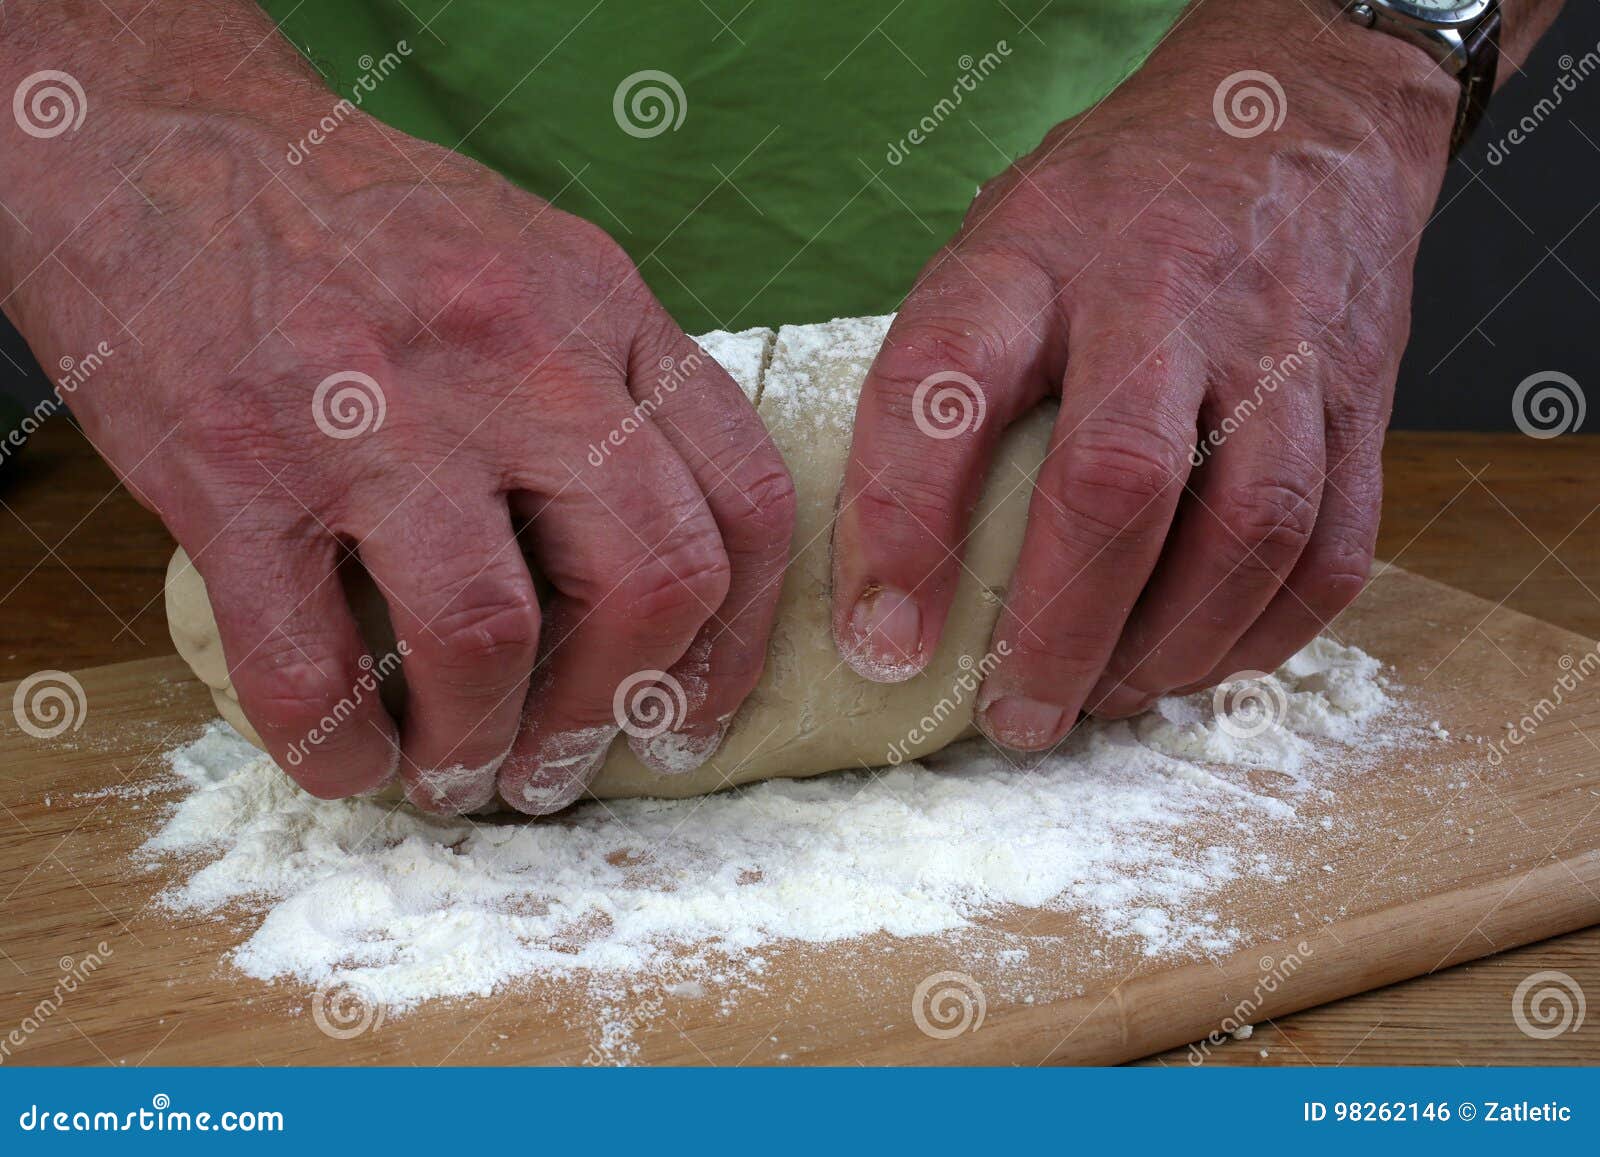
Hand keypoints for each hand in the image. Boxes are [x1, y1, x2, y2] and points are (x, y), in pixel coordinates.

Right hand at [4, 78, 793, 812]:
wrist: (165, 146)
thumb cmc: (364, 224)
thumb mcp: (535, 260)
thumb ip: (615, 385)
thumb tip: (663, 569)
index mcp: (605, 309)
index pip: (746, 500)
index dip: (739, 643)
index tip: (693, 717)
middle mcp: (516, 359)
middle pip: (652, 578)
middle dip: (620, 707)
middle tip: (564, 763)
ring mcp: (377, 415)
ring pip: (488, 636)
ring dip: (478, 743)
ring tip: (454, 772)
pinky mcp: (240, 473)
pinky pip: (310, 666)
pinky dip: (339, 749)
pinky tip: (348, 758)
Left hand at [831, 0, 1456, 748]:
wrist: (1289, 119)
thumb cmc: (1104, 218)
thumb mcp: (990, 251)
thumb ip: (945, 383)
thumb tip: (887, 574)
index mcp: (1029, 261)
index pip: (945, 387)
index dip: (902, 526)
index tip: (880, 645)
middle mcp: (1159, 300)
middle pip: (1116, 481)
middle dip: (1059, 629)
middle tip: (1014, 718)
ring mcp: (1276, 348)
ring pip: (1247, 528)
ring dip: (1168, 648)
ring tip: (1104, 697)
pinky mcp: (1361, 399)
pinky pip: (1332, 548)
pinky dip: (1264, 633)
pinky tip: (1201, 661)